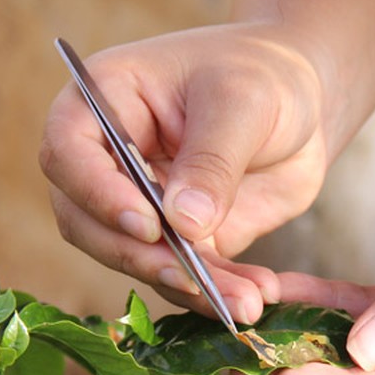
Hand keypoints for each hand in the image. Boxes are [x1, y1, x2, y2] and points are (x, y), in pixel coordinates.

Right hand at [39, 24, 331, 322]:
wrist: (306, 100)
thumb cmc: (264, 73)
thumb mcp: (243, 102)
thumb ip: (212, 160)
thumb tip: (182, 224)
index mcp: (104, 100)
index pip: (68, 153)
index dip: (97, 194)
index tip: (147, 223)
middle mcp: (108, 159)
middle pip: (85, 222)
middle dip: (136, 255)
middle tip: (188, 276)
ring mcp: (139, 204)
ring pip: (134, 259)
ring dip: (184, 287)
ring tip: (243, 301)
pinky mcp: (176, 240)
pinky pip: (182, 277)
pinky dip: (215, 294)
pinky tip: (252, 299)